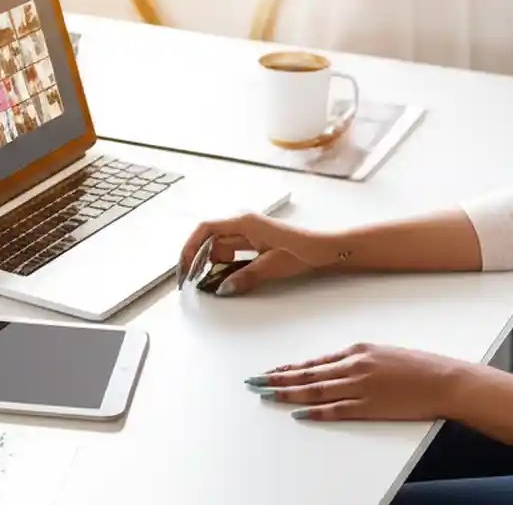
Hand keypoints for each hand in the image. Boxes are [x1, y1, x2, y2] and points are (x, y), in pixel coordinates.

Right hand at [179, 213, 338, 295]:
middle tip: (192, 281)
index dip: (191, 247)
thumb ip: (245, 276)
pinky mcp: (257, 243)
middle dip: (199, 259)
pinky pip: (234, 252)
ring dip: (213, 264)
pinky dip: (227, 265)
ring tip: (206, 284)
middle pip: (211, 240)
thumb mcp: (272, 265)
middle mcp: (245, 224)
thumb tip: (222, 288)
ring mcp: (251, 233)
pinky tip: (226, 279)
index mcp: (245, 222)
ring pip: (221, 247)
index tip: (185, 266)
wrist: (327, 249)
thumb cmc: (305, 249)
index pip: (206, 229)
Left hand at [244, 343, 473, 421]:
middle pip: (308, 374)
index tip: (271, 371)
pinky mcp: (369, 406)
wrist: (443, 379)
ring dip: (288, 392)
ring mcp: (360, 386)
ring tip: (265, 394)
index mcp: (358, 351)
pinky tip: (298, 412)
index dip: (290, 368)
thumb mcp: (384, 354)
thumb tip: (334, 368)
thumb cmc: (418, 367)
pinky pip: (335, 409)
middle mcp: (354, 366)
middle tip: (253, 381)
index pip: (315, 362)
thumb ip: (358, 361)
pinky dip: (315, 411)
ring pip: (315, 390)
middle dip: (278, 378)